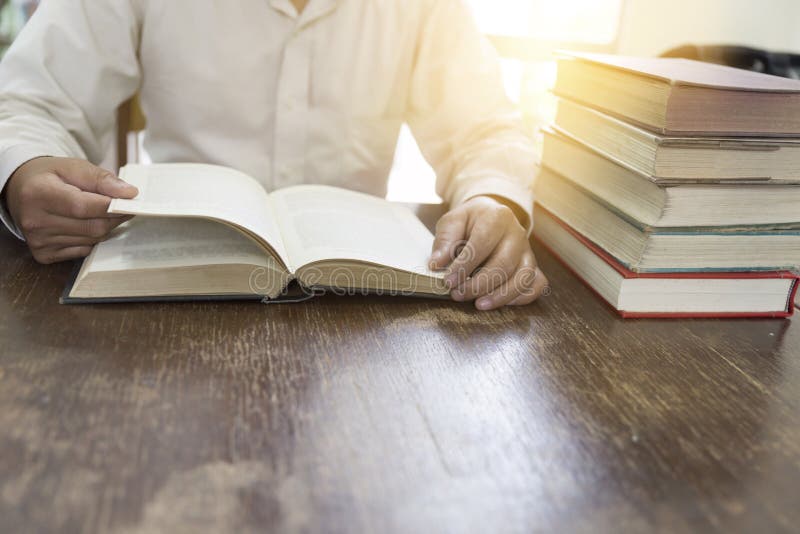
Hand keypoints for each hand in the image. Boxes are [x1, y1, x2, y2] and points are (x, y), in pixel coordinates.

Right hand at [5, 157, 137, 263]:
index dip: (112, 206)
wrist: (22, 190)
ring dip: (104, 228)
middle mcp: (34, 221)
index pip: (84, 207)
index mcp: (38, 193)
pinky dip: (91, 239)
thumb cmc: (50, 177)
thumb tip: (129, 193)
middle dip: (114, 217)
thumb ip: (101, 179)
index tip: (130, 201)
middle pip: (92, 227)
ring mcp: (38, 241)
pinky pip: (83, 251)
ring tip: (99, 213)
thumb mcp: (73, 167)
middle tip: (122, 207)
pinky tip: (84, 225)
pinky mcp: (43, 254)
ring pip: (92, 240)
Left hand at [429, 196, 548, 310]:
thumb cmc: (470, 222)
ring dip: (500, 295)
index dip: (464, 266)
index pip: (482, 244)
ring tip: (479, 304)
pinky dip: (522, 297)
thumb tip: (437, 264)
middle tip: (458, 295)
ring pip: (523, 277)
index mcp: (497, 217)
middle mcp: (517, 233)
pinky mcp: (533, 266)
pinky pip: (537, 285)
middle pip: (504, 264)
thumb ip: (445, 240)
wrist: (491, 217)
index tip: (448, 281)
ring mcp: (528, 251)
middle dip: (479, 284)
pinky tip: (501, 303)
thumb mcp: (453, 221)